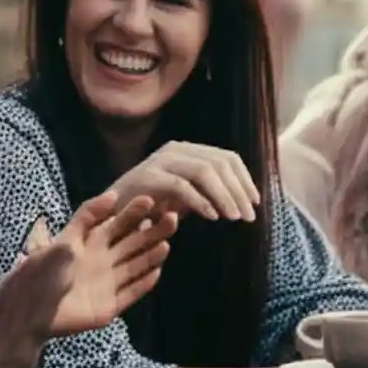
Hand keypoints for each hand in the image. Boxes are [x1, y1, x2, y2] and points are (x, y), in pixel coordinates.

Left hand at [0, 191, 174, 367]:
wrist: (28, 313)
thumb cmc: (39, 274)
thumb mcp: (62, 240)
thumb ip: (86, 219)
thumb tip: (112, 196)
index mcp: (88, 244)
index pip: (115, 224)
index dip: (131, 212)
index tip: (149, 199)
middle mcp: (101, 261)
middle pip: (131, 243)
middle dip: (150, 231)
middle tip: (172, 218)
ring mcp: (106, 284)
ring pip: (135, 266)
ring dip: (151, 255)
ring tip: (167, 244)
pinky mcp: (108, 306)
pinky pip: (131, 293)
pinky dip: (144, 284)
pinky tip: (157, 272)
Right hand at [110, 141, 259, 221]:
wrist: (111, 214)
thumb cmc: (151, 208)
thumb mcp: (187, 197)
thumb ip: (210, 192)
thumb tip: (246, 200)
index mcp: (187, 151)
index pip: (227, 157)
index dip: (245, 179)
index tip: (256, 202)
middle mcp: (175, 150)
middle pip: (219, 163)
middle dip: (239, 190)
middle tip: (248, 216)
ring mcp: (160, 161)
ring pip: (204, 171)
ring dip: (224, 196)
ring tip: (234, 218)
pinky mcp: (148, 177)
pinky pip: (182, 186)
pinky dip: (201, 201)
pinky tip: (212, 217)